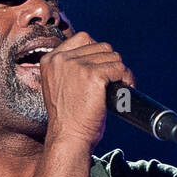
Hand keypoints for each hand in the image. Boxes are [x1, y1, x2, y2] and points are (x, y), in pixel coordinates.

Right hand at [40, 31, 135, 147]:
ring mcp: (77, 66)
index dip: (97, 52)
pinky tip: (124, 89)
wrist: (68, 138)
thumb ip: (70, 69)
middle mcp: (61, 59)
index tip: (101, 69)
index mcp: (50, 60)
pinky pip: (119, 68)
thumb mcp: (61, 87)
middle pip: (101, 46)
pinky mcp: (93, 76)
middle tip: (113, 82)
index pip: (83, 38)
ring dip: (120, 71)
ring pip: (113, 56)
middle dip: (111, 63)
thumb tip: (98, 57)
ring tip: (118, 88)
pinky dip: (126, 79)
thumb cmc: (68, 119)